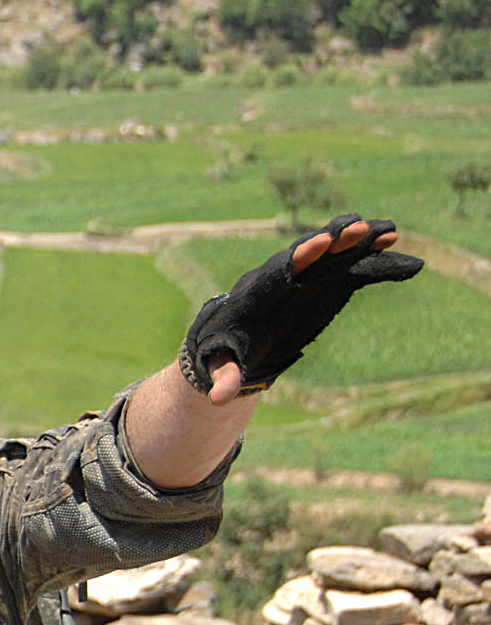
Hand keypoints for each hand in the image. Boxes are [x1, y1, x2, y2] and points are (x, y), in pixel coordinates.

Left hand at [179, 213, 421, 402]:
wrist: (238, 338)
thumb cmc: (226, 349)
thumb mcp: (222, 364)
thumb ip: (224, 375)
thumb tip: (218, 398)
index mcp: (255, 297)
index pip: (276, 273)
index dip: (298, 259)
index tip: (320, 242)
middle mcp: (283, 280)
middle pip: (308, 256)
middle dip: (332, 241)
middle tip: (360, 227)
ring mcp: (307, 280)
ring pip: (335, 257)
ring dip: (361, 244)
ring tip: (391, 232)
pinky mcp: (325, 286)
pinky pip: (354, 273)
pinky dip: (376, 265)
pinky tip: (407, 261)